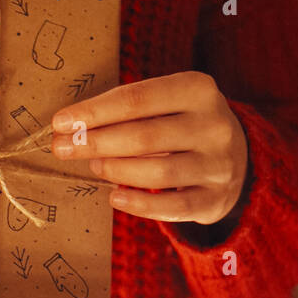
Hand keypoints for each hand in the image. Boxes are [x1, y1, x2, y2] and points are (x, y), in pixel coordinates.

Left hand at [50, 71, 248, 225]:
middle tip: (62, 148)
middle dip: (96, 142)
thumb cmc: (182, 124)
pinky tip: (115, 197)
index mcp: (198, 89)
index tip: (61, 122)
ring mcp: (219, 164)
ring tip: (92, 166)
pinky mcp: (215, 199)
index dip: (95, 112)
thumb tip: (71, 127)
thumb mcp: (167, 103)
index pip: (137, 99)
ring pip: (158, 172)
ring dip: (116, 170)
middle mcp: (214, 125)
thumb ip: (127, 110)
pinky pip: (174, 207)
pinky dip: (140, 205)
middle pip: (144, 136)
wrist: (237, 157)